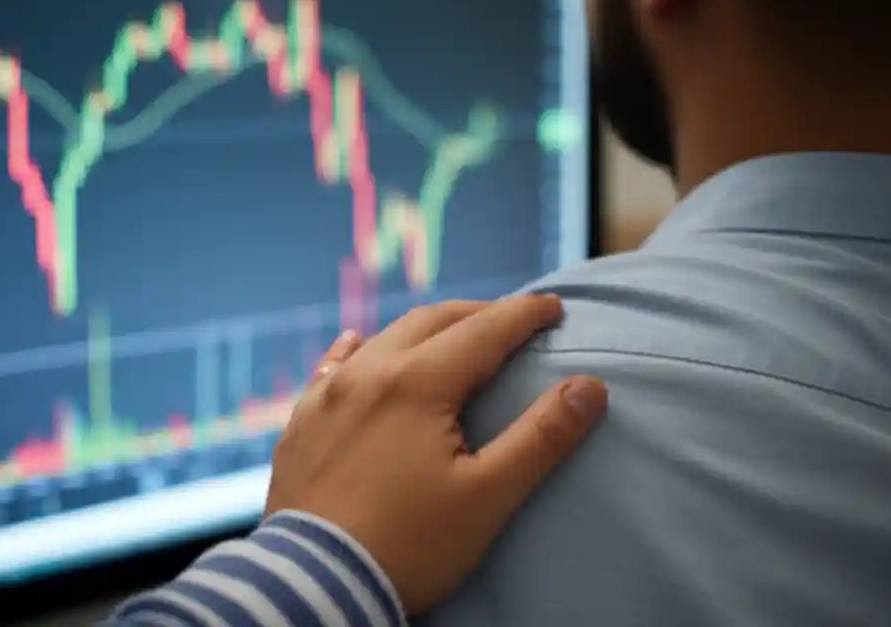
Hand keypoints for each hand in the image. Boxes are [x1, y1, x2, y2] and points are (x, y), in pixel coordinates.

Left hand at [265, 295, 607, 615]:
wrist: (315, 584)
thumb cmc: (409, 545)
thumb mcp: (488, 496)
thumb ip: (541, 437)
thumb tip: (589, 387)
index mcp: (417, 383)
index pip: (484, 331)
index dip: (524, 315)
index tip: (555, 306)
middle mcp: (368, 373)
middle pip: (431, 323)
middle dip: (478, 314)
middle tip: (511, 319)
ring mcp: (327, 396)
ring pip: (382, 340)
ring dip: (424, 330)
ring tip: (451, 332)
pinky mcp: (302, 423)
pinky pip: (332, 368)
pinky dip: (358, 350)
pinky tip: (356, 343)